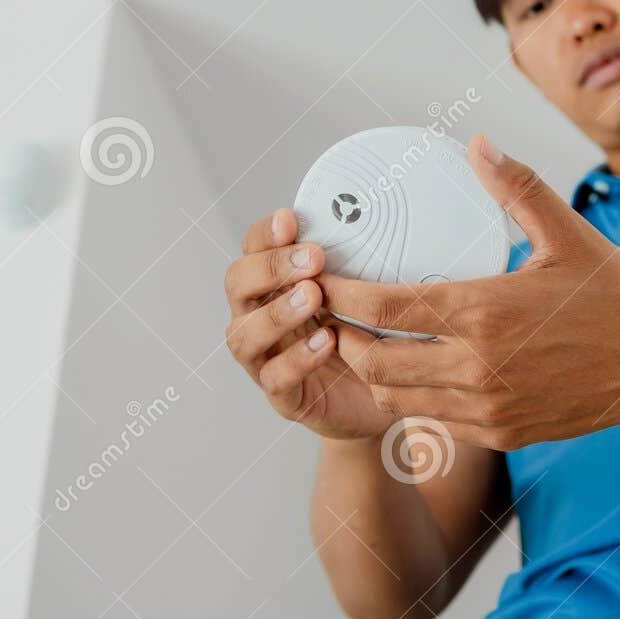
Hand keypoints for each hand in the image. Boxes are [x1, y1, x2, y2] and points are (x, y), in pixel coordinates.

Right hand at [223, 208, 395, 439]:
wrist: (382, 399)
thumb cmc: (367, 339)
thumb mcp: (362, 296)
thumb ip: (352, 267)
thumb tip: (373, 222)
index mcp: (275, 288)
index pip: (253, 251)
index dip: (264, 235)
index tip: (289, 220)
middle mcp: (261, 320)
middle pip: (237, 286)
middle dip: (270, 267)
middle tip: (312, 258)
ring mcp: (268, 360)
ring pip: (244, 335)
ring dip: (277, 312)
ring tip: (313, 296)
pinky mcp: (286, 398)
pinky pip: (275, 380)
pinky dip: (297, 359)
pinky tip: (326, 341)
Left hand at [318, 134, 619, 450]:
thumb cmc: (615, 297)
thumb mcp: (568, 235)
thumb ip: (517, 188)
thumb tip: (478, 144)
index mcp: (483, 312)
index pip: (380, 309)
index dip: (338, 295)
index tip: (320, 278)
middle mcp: (476, 367)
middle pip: (372, 362)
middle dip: (340, 338)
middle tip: (331, 313)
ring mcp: (486, 407)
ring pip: (394, 398)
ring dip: (370, 371)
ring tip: (361, 342)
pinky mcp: (498, 432)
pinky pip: (432, 418)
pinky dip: (410, 396)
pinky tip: (412, 370)